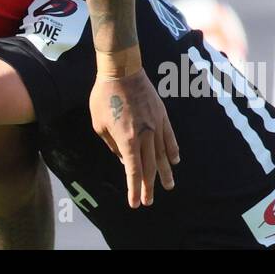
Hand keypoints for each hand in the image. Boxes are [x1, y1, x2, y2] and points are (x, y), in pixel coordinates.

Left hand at [89, 63, 179, 208]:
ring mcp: (156, 125)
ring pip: (162, 155)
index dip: (134, 188)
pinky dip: (173, 150)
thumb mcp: (99, 124)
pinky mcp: (162, 115)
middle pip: (149, 167)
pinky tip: (175, 160)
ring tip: (169, 186)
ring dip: (165, 172)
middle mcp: (145, 135)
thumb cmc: (104, 96)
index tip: (135, 203)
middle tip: (149, 200)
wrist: (121, 71)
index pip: (133, 170)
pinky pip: (170, 137)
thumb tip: (125, 160)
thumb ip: (112, 145)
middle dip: (148, 186)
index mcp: (127, 139)